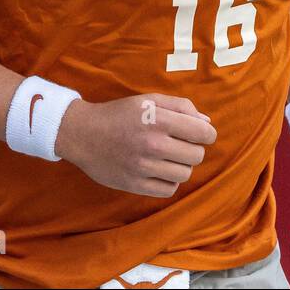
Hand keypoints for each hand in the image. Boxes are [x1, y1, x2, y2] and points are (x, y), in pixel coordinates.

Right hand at [55, 94, 215, 197]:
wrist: (82, 134)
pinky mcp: (135, 185)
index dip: (206, 133)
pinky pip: (169, 189)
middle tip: (177, 144)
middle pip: (197, 155)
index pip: (203, 133)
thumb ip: (180, 107)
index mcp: (158, 119)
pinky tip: (158, 170)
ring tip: (166, 157)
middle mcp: (153, 144)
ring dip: (180, 165)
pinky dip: (168, 181)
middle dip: (192, 149)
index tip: (199, 134)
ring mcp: (143, 167)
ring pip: (185, 174)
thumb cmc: (119, 114)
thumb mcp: (148, 100)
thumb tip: (207, 124)